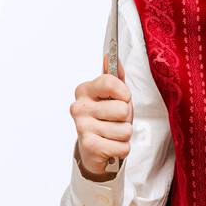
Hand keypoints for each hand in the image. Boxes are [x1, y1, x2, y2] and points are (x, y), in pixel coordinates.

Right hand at [71, 53, 132, 180]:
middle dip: (126, 118)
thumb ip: (114, 76)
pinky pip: (123, 146)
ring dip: (124, 135)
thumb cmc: (105, 119)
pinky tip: (111, 146)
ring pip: (125, 129)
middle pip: (122, 108)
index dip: (124, 93)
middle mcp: (79, 107)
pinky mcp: (89, 146)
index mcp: (84, 90)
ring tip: (113, 134)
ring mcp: (82, 127)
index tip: (122, 99)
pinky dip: (122, 149)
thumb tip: (110, 57)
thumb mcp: (112, 96)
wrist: (93, 149)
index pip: (110, 81)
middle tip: (115, 121)